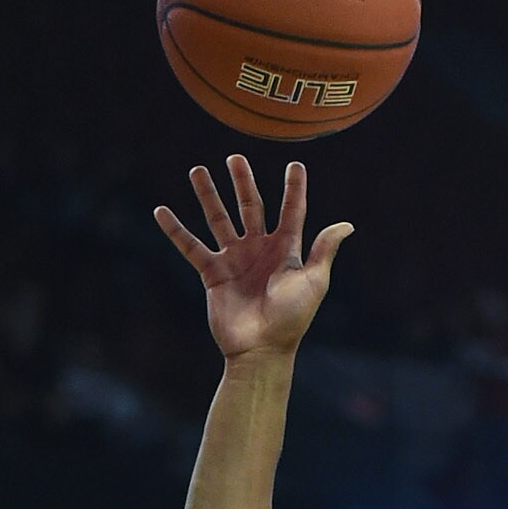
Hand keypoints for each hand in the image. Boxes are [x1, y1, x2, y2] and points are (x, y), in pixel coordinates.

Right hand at [155, 157, 352, 360]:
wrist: (261, 350)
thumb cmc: (291, 319)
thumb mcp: (313, 283)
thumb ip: (324, 251)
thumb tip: (346, 225)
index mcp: (286, 249)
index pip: (291, 211)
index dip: (294, 188)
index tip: (295, 165)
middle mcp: (259, 249)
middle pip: (250, 206)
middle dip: (242, 182)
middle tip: (234, 158)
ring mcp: (234, 260)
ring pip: (218, 219)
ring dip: (208, 195)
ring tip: (197, 171)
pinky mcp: (213, 274)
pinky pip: (190, 247)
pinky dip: (175, 230)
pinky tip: (161, 211)